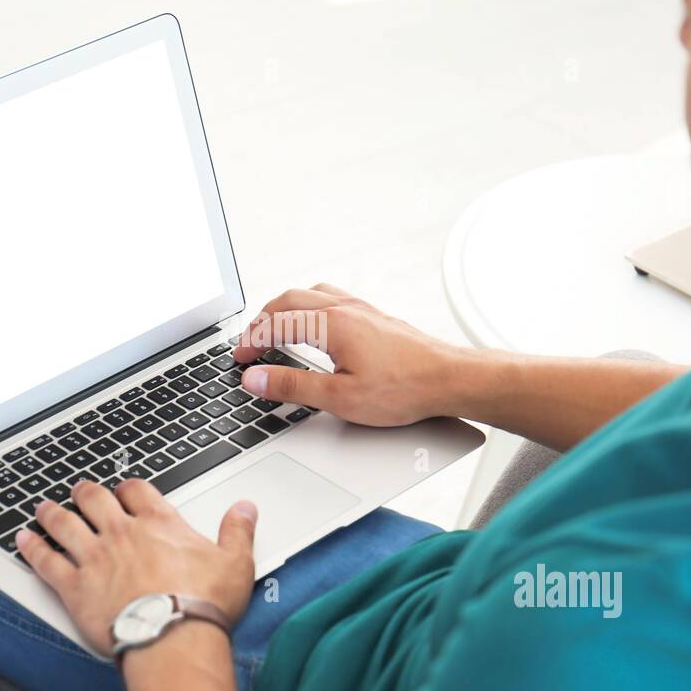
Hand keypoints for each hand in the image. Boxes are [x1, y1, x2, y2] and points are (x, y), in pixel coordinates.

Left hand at [15, 480, 256, 657]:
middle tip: (80, 490)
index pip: (137, 491)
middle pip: (94, 499)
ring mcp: (95, 558)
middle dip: (85, 492)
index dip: (128, 488)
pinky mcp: (74, 586)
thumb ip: (238, 531)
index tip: (124, 490)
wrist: (172, 636)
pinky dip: (32, 548)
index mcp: (159, 524)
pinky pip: (46, 561)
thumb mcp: (236, 563)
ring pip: (64, 524)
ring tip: (43, 508)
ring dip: (52, 513)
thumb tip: (245, 509)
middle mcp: (122, 534)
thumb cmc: (203, 604)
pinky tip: (22, 540)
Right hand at [232, 283, 468, 425]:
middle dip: (262, 320)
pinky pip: (332, 298)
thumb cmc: (403, 389)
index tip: (239, 358)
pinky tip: (315, 325)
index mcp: (331, 324)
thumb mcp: (339, 397)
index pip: (276, 324)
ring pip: (312, 294)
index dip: (252, 341)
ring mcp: (363, 309)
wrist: (450, 380)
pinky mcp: (376, 317)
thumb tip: (255, 377)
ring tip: (274, 328)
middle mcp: (346, 309)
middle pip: (289, 300)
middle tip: (249, 343)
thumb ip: (292, 386)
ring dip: (286, 308)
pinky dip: (310, 307)